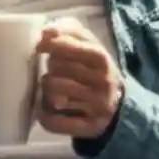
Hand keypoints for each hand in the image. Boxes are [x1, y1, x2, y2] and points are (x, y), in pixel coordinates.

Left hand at [35, 17, 122, 139]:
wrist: (118, 105)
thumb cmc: (95, 70)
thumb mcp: (90, 46)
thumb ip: (71, 31)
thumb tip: (47, 31)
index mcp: (103, 61)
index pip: (76, 49)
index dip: (55, 45)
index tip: (40, 45)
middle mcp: (103, 85)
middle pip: (60, 71)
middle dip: (50, 68)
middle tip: (54, 69)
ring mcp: (97, 108)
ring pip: (53, 95)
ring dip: (45, 90)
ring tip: (52, 87)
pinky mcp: (89, 128)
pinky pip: (54, 122)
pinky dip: (44, 115)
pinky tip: (46, 109)